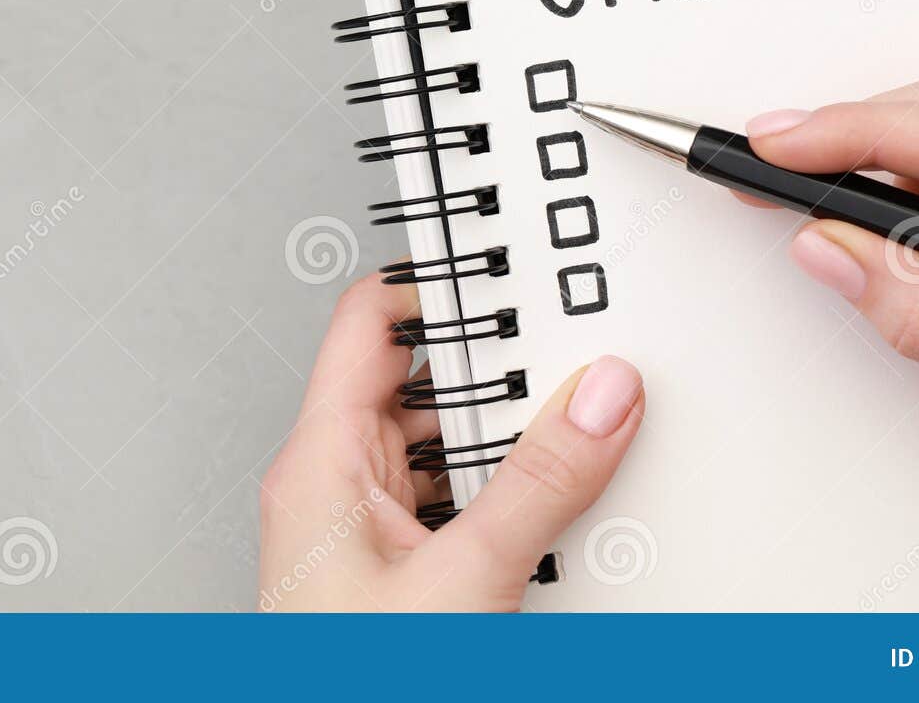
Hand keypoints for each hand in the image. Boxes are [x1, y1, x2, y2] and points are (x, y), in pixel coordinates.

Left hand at [258, 274, 644, 610]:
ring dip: (508, 434)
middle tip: (562, 338)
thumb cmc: (351, 682)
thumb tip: (599, 395)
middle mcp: (337, 487)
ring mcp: (371, 534)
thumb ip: (540, 484)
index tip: (502, 258)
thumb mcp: (463, 581)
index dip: (431, 278)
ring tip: (571, 414)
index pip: (368, 322)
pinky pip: (461, 501)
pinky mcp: (405, 576)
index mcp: (319, 462)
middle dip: (494, 362)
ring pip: (448, 445)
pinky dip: (509, 491)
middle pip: (420, 380)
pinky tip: (555, 498)